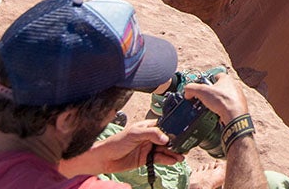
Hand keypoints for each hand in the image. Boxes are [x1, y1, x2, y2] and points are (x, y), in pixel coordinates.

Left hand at [63, 121, 182, 176]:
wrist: (104, 159)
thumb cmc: (116, 142)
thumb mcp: (134, 134)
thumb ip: (151, 134)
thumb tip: (166, 138)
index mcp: (147, 127)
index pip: (164, 126)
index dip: (173, 130)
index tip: (182, 134)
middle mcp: (149, 137)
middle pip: (167, 139)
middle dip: (176, 143)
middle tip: (185, 147)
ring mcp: (148, 148)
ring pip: (164, 150)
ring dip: (173, 153)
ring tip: (181, 156)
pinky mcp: (146, 159)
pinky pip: (159, 159)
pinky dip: (167, 160)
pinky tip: (173, 161)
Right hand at [184, 71, 248, 124]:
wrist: (235, 115)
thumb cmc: (222, 101)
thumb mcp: (202, 91)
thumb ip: (191, 88)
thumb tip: (187, 91)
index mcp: (227, 79)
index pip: (215, 76)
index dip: (207, 81)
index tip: (202, 87)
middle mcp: (234, 86)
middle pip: (220, 87)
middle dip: (212, 93)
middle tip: (204, 99)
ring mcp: (238, 97)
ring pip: (225, 98)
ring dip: (218, 102)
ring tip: (210, 108)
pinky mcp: (239, 107)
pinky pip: (229, 107)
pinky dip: (223, 110)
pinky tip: (218, 114)